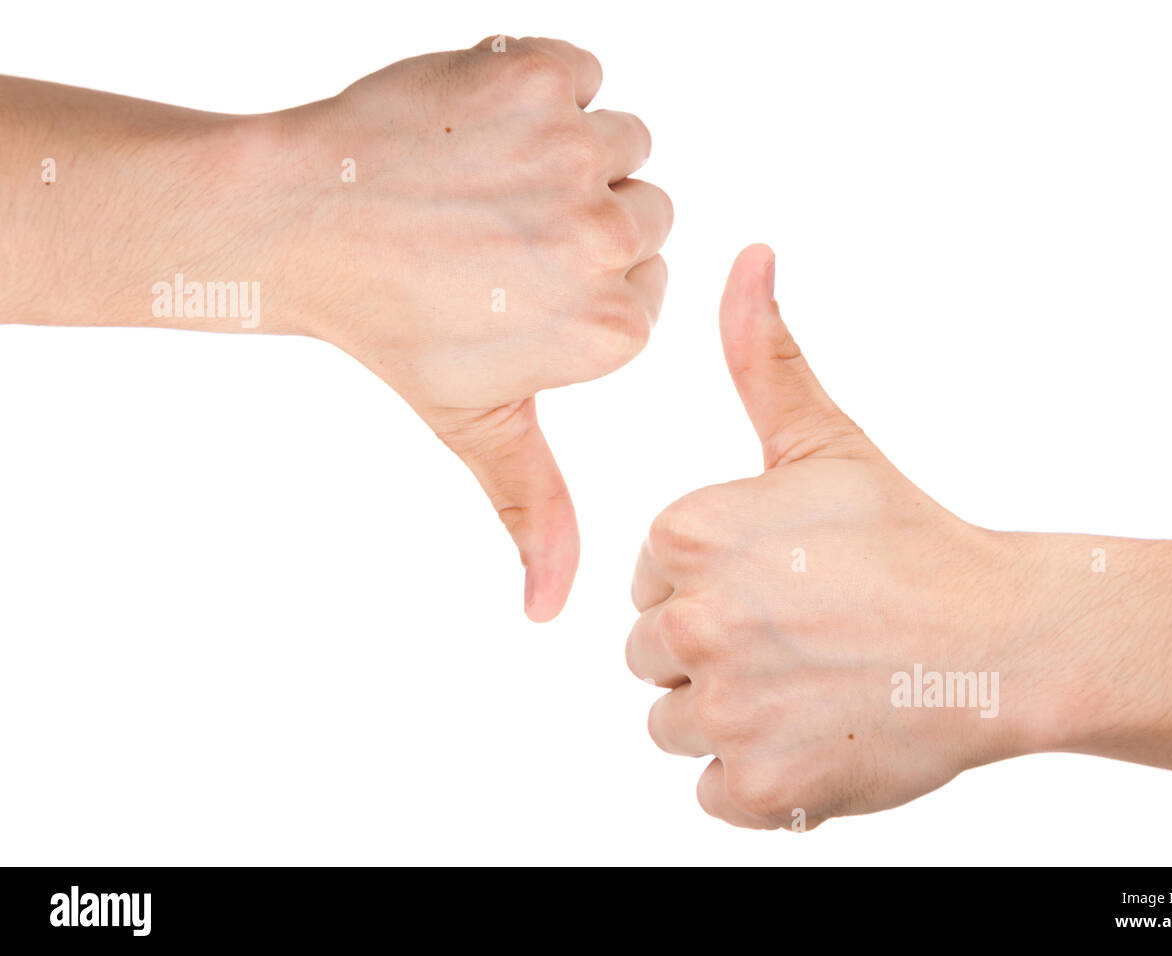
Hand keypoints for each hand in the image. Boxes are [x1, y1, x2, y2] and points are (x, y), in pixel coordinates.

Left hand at [2, 37, 669, 621]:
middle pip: (645, 215)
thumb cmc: (392, 327)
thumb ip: (534, 511)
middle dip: (584, 222)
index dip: (584, 283)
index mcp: (611, 329)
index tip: (518, 286)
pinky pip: (585, 76)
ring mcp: (575, 155)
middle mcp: (610, 241)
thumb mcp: (474, 428)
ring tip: (487, 184)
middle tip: (497, 236)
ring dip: (566, 156)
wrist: (300, 218)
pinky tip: (480, 130)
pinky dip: (540, 90)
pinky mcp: (541, 78)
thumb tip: (548, 613)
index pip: (644, 288)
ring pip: (621, 144)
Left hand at [626, 245, 1038, 828]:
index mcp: (688, 537)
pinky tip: (815, 733)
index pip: (651, 579)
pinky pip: (712, 789)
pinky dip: (759, 775)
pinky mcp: (757, 789)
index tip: (780, 582)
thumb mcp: (826, 440)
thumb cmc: (910, 539)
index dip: (713, 583)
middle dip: (714, 649)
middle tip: (800, 635)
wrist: (1004, 639)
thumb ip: (764, 356)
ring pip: (675, 724)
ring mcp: (725, 713)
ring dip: (731, 714)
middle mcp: (690, 624)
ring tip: (808, 683)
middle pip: (652, 654)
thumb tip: (748, 256)